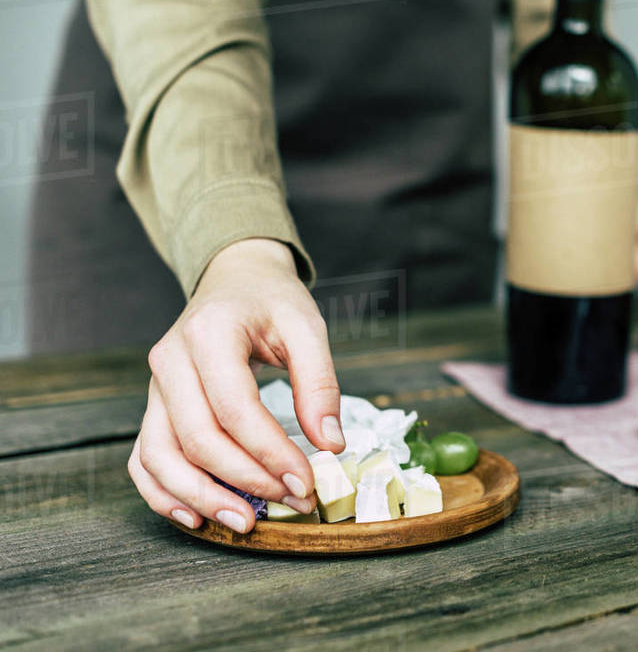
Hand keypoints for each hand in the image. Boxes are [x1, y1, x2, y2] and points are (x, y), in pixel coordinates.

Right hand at [127, 238, 343, 532]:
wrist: (234, 278)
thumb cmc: (272, 300)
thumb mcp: (307, 326)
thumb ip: (320, 382)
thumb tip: (330, 444)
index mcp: (209, 335)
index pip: (235, 409)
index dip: (271, 453)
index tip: (307, 482)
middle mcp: (169, 362)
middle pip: (197, 438)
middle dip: (245, 480)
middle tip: (291, 502)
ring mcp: (154, 387)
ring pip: (159, 455)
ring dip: (200, 497)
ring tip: (244, 523)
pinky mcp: (154, 407)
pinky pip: (143, 459)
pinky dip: (163, 493)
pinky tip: (197, 517)